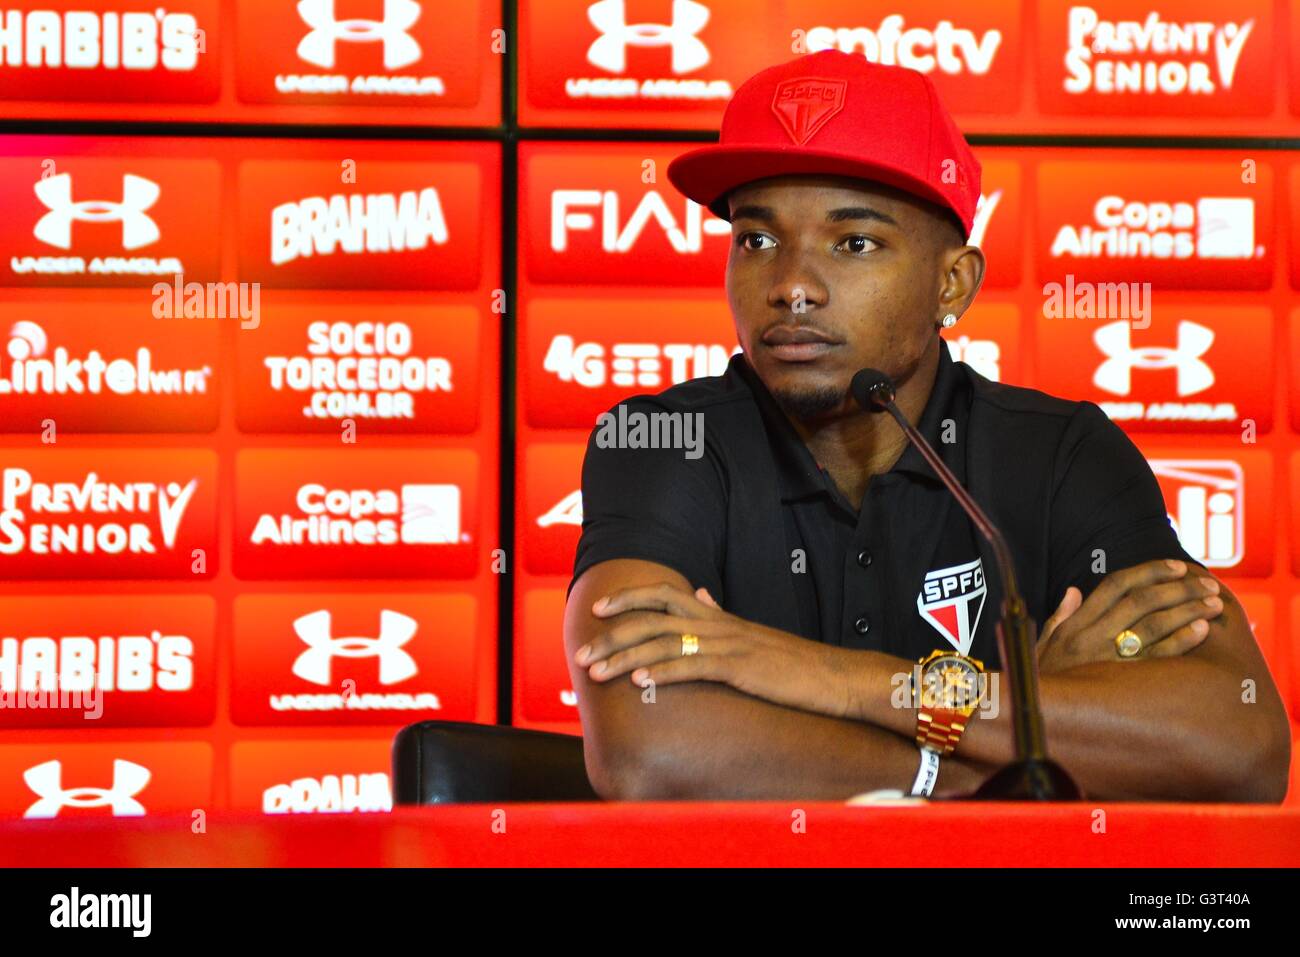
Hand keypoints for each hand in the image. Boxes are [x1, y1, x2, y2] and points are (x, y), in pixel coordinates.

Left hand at [574, 582, 852, 717]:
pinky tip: (641, 682)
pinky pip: (695, 667)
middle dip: (613, 634)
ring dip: (626, 657)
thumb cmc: (792, 662)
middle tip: (581, 651)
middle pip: (653, 617)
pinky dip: (664, 673)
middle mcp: (717, 624)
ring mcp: (729, 644)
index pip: (664, 595)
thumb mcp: (750, 633)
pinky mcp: (741, 668)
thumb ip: (719, 614)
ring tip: (596, 672)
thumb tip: (697, 593)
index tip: (598, 608)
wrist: (834, 676)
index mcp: (717, 617)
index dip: (629, 598)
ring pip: (666, 643)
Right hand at [1037, 559, 1223, 673]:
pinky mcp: (1121, 682)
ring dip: (1187, 610)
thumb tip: (1073, 592)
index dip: (1149, 571)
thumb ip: (1060, 618)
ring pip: (1153, 624)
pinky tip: (1201, 630)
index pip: (1116, 585)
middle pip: (1141, 600)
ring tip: (1213, 603)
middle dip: (1179, 588)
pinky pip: (1156, 657)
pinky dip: (1180, 641)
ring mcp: (1106, 658)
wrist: (1035, 719)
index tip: (1176, 567)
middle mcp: (1091, 635)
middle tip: (1207, 584)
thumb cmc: (1042, 683)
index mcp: (1076, 623)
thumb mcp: (1042, 646)